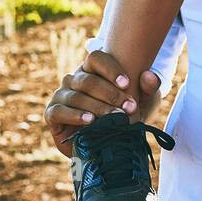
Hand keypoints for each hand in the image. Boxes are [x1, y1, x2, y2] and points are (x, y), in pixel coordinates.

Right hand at [43, 51, 162, 157]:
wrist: (109, 142)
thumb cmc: (126, 114)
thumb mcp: (142, 101)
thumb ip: (148, 87)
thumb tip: (149, 75)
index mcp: (93, 69)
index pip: (96, 58)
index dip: (110, 69)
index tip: (127, 83)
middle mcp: (74, 78)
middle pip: (87, 79)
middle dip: (110, 94)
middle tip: (128, 107)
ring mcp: (61, 94)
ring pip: (76, 95)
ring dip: (97, 106)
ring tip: (114, 116)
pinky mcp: (52, 113)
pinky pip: (59, 111)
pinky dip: (75, 115)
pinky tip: (90, 121)